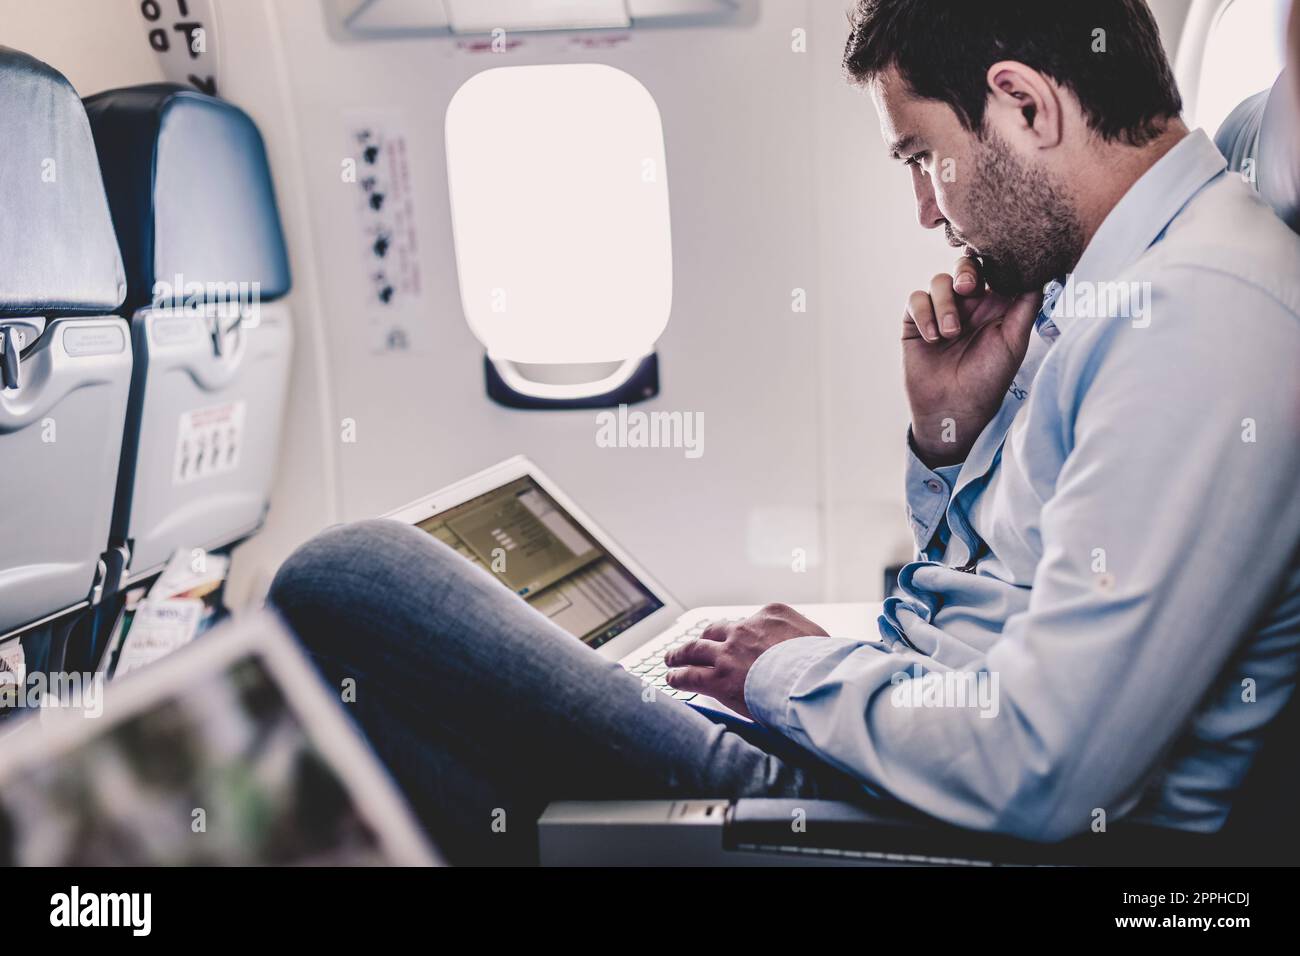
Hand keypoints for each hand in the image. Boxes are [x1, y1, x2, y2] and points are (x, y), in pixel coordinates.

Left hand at [664, 604, 828, 718]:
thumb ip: (807, 636)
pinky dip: (677, 675)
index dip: (741, 632)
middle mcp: (746, 628)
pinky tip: (671, 677)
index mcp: (771, 614)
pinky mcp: (718, 677)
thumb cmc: (824, 663)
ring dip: (681, 653)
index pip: (750, 621)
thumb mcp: (820, 638)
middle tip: (699, 642)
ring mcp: (729, 652)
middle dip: (707, 636)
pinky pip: (690, 675)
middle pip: (717, 629)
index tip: (738, 637)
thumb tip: (813, 644)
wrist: (812, 680)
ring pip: (695, 649)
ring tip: (671, 657)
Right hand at [904, 257, 1042, 466]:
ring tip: (950, 334)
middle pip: (964, 266)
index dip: (992, 261)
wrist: (953, 409)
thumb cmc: (988, 379)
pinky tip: (933, 338)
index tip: (994, 268)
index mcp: (995, 304)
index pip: (993, 269)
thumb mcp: (1015, 341)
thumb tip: (1042, 271)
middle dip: (965, 272)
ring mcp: (941, 311)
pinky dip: (924, 315)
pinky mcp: (916, 322)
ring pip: (938, 281)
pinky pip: (916, 300)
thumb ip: (1026, 305)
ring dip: (944, 304)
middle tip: (967, 289)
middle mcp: (968, 304)